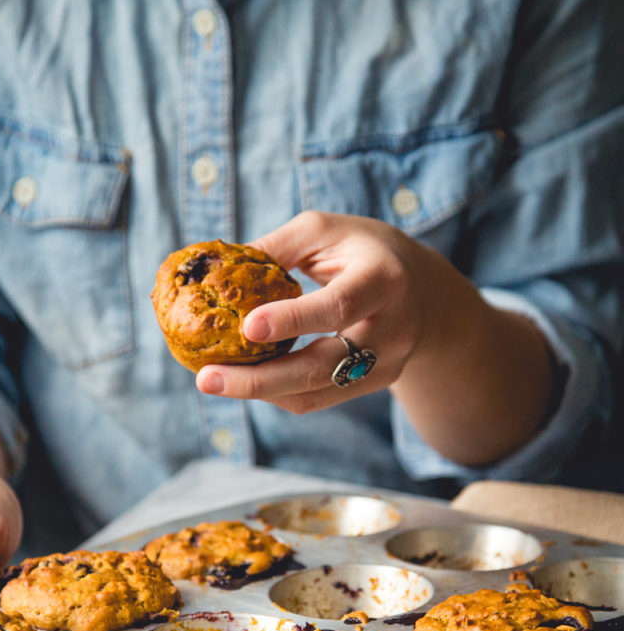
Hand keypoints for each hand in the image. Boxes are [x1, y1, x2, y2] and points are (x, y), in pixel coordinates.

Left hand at [195, 210, 432, 411]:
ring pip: (315, 393)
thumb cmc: (362, 250)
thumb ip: (274, 249)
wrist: (423, 290)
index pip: (337, 307)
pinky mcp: (374, 384)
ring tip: (213, 381)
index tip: (247, 328)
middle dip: (260, 379)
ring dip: (259, 392)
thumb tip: (214, 273)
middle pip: (322, 367)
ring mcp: (386, 365)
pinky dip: (276, 393)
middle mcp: (391, 329)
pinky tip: (244, 381)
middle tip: (207, 379)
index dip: (292, 320)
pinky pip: (317, 399)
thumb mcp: (323, 231)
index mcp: (382, 279)